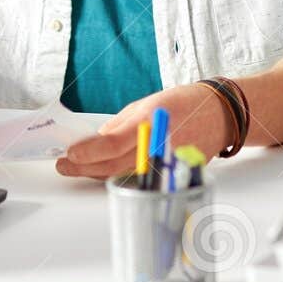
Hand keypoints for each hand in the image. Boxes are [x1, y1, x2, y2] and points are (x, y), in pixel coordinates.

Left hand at [56, 83, 229, 179]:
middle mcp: (158, 144)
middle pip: (114, 165)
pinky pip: (138, 178)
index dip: (88, 152)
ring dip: (97, 173)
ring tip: (77, 167)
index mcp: (150, 120)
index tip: (69, 153)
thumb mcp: (145, 104)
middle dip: (85, 167)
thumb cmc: (182, 103)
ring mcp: (166, 162)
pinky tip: (102, 171)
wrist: (218, 115)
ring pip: (123, 175)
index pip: (113, 143)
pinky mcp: (171, 174)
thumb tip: (95, 141)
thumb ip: (120, 124)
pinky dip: (118, 175)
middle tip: (65, 165)